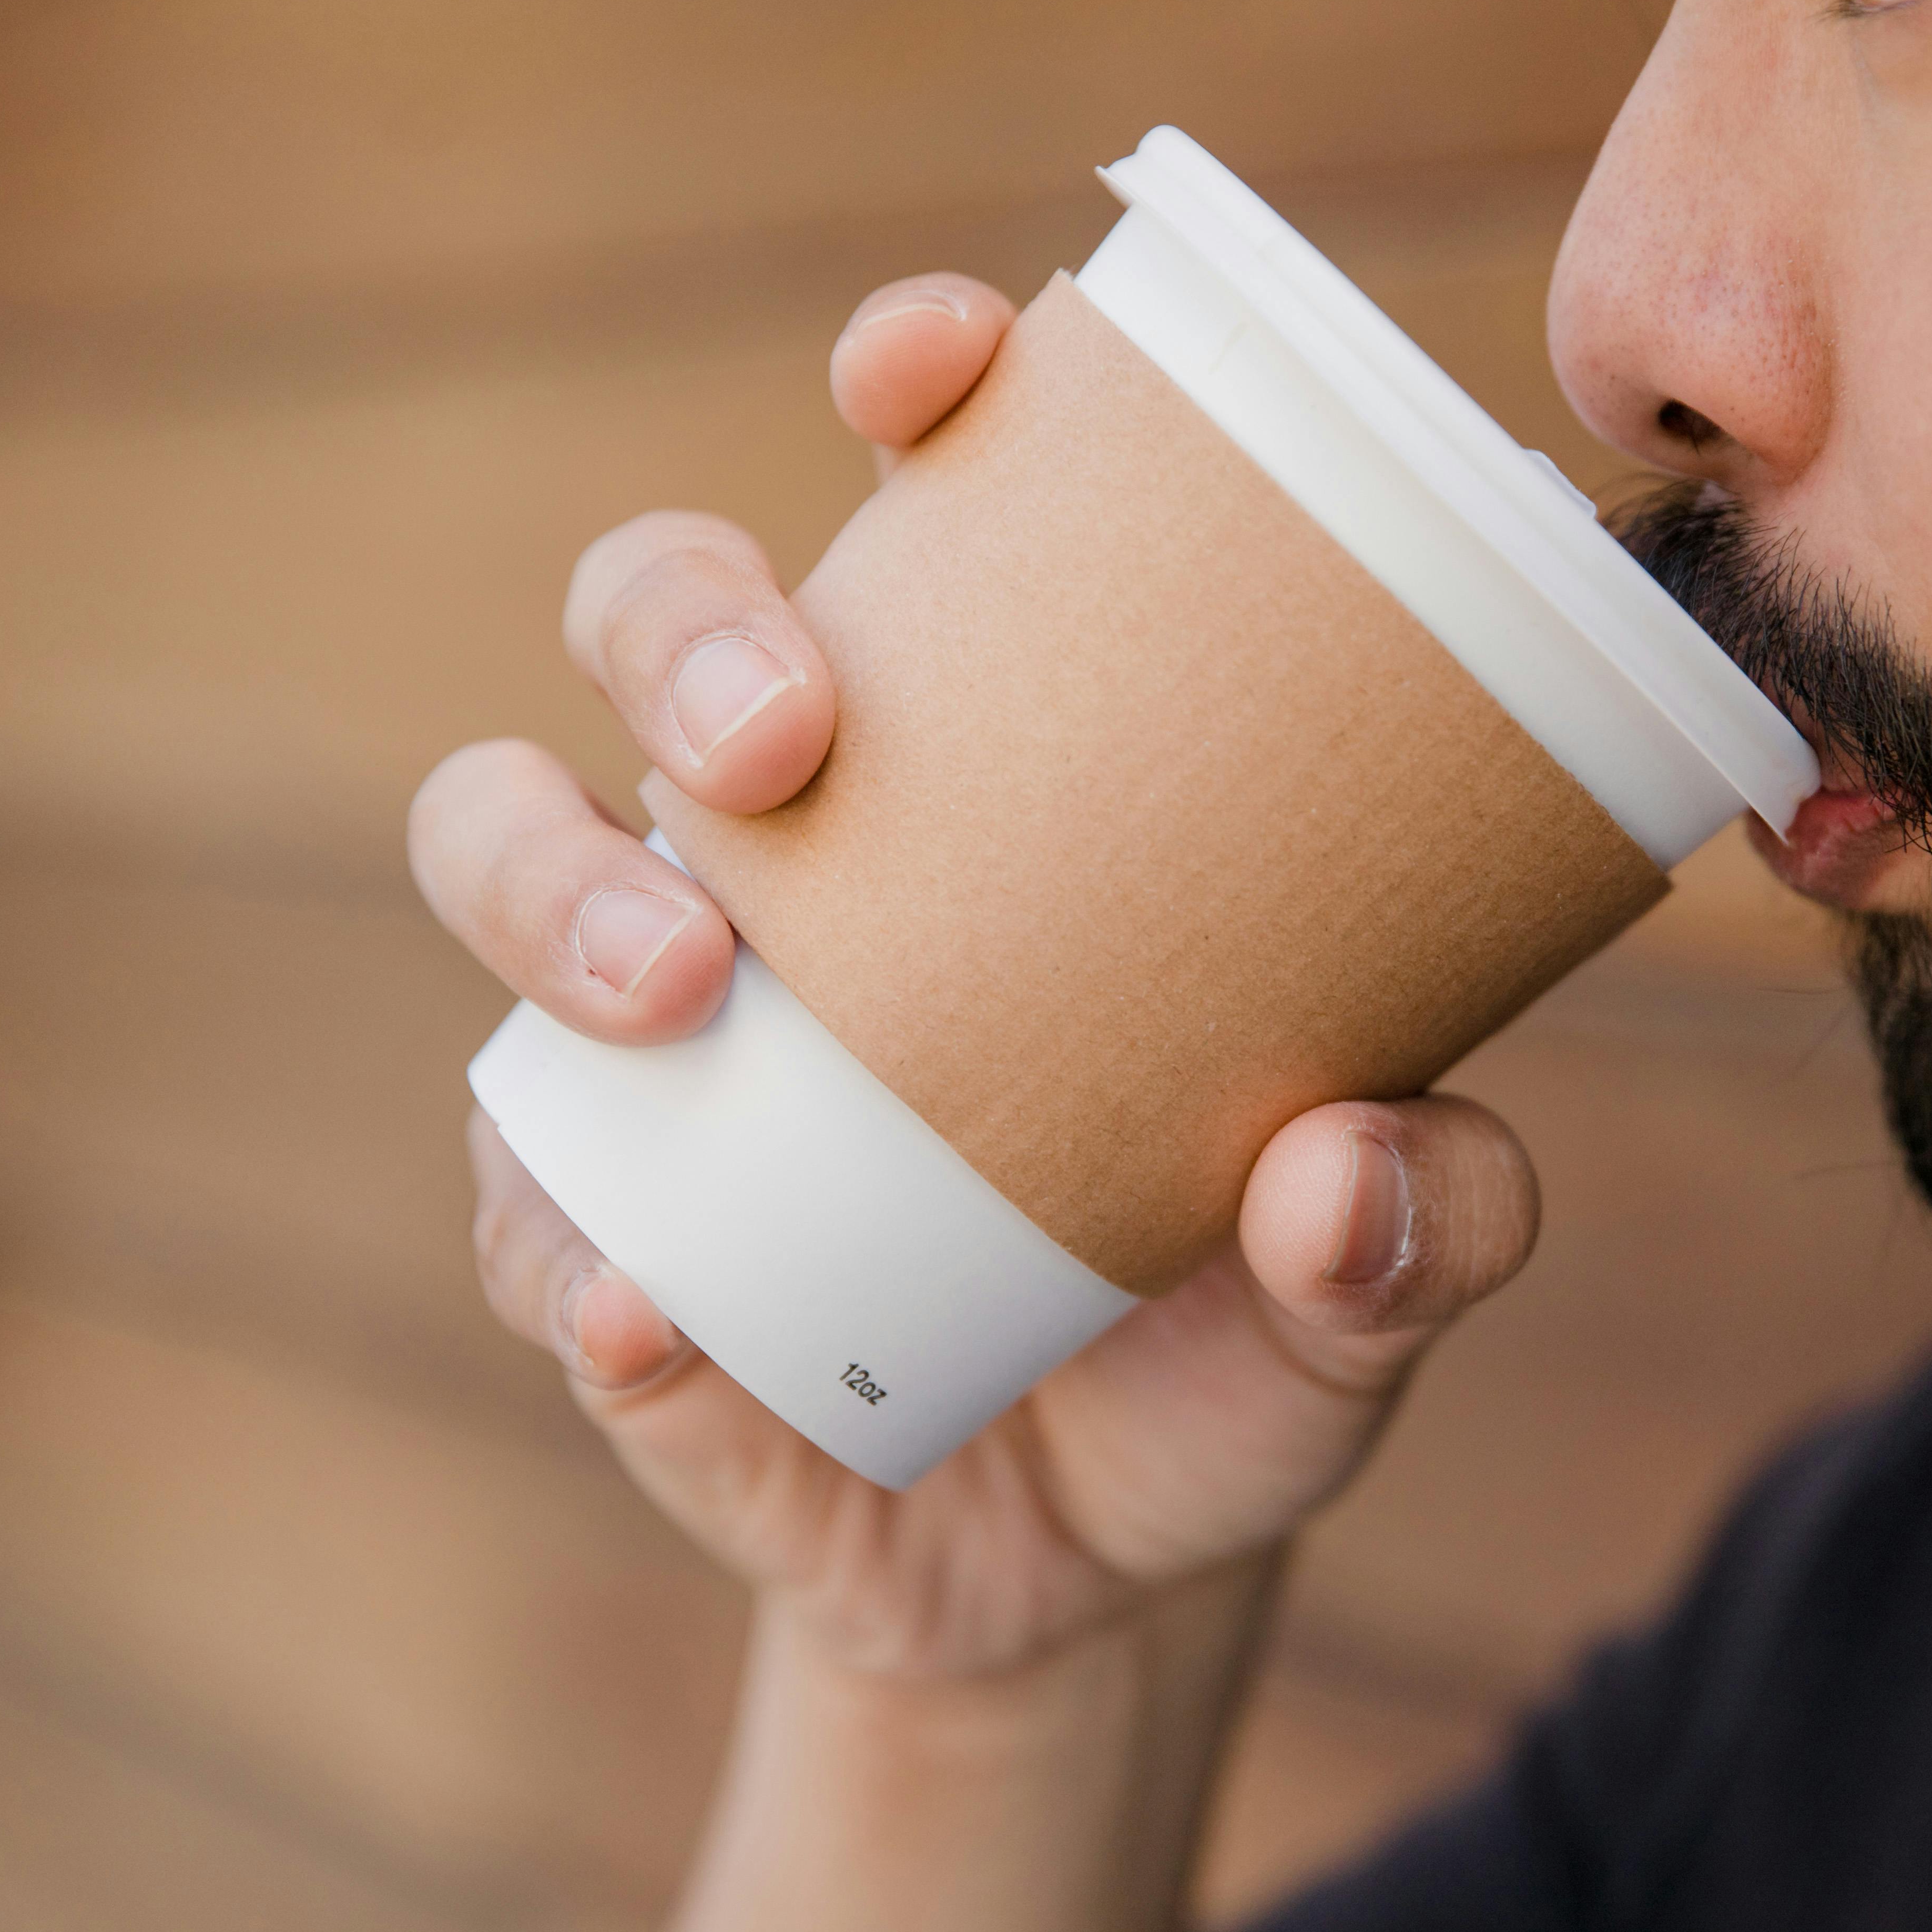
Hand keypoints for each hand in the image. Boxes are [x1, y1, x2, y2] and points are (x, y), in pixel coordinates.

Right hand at [411, 275, 1544, 1682]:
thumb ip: (1428, 1219)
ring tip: (679, 994)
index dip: (910, 386)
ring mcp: (659, 1037)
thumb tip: (1349, 1173)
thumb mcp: (1373, 1285)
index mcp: (984, 780)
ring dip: (561, 893)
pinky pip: (529, 1204)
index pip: (926, 513)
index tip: (935, 361)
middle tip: (780, 741)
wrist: (1105, 1570)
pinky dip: (569, 1248)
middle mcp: (792, 860)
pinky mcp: (592, 1234)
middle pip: (651, 623)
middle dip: (682, 632)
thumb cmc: (1239, 1341)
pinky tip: (640, 1307)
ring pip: (503, 852)